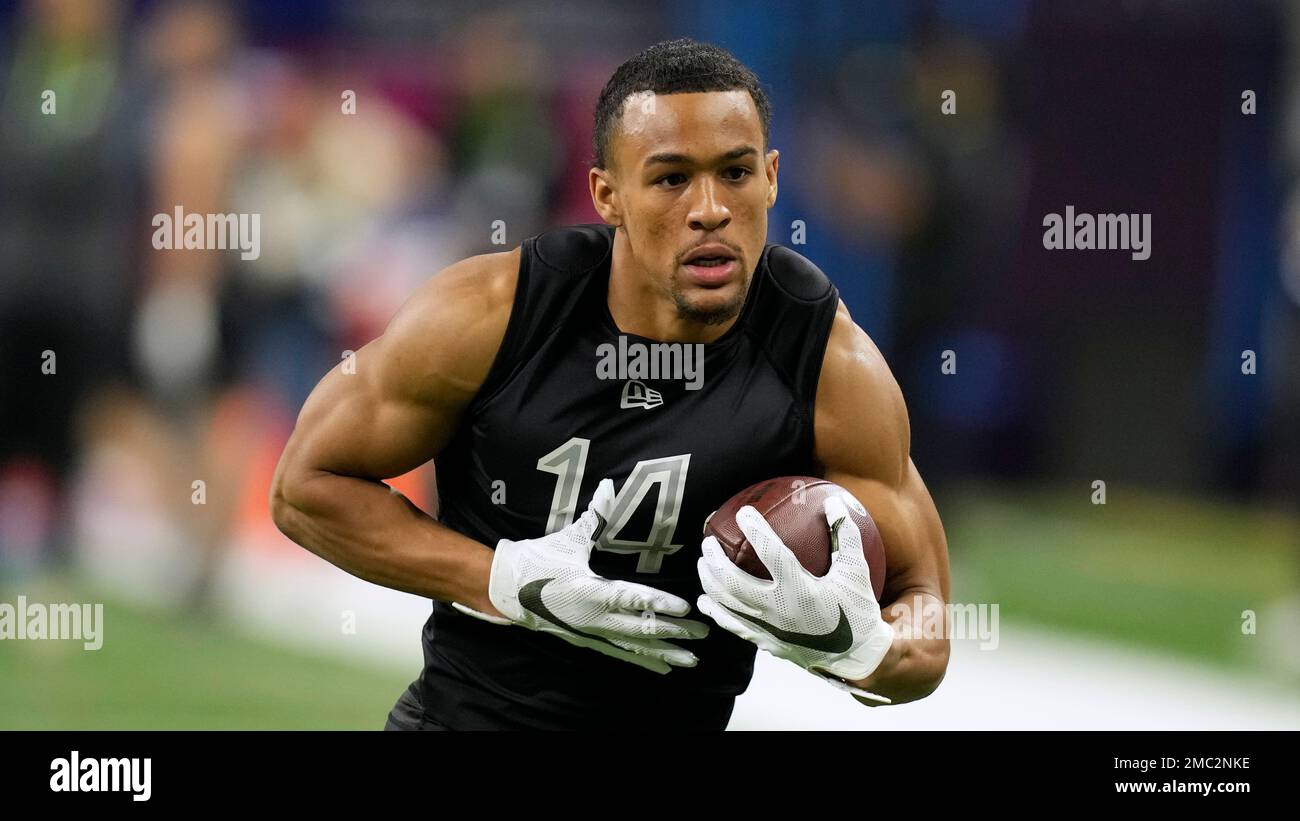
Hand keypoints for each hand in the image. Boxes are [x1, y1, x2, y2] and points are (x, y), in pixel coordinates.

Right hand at [453, 478, 708, 673]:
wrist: (506, 589)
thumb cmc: (538, 560)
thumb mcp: (569, 538)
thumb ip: (594, 516)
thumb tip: (608, 485)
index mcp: (591, 591)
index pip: (633, 599)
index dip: (660, 603)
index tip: (685, 607)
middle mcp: (594, 617)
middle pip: (641, 628)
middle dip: (674, 632)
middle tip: (702, 632)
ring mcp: (591, 632)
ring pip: (634, 647)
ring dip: (664, 653)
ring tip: (691, 660)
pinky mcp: (586, 640)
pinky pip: (620, 654)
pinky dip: (643, 660)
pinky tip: (663, 668)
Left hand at [695, 493, 893, 699]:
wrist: (856, 657)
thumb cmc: (856, 610)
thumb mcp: (856, 571)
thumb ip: (845, 535)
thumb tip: (834, 501)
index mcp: (803, 591)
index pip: (773, 554)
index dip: (756, 531)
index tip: (744, 512)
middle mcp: (781, 611)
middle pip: (734, 583)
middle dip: (715, 560)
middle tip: (708, 542)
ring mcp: (769, 630)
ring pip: (727, 604)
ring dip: (709, 582)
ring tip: (703, 563)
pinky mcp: (765, 642)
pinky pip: (733, 625)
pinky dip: (716, 611)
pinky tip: (706, 599)